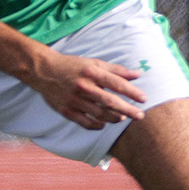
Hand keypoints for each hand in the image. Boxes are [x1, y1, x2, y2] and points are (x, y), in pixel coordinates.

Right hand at [30, 51, 148, 129]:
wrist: (44, 71)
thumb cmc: (73, 66)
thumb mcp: (94, 63)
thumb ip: (116, 70)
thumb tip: (138, 74)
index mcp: (91, 73)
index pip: (116, 84)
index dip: (132, 92)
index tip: (144, 99)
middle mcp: (83, 87)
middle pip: (109, 101)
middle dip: (127, 109)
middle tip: (140, 115)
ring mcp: (74, 100)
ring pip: (98, 114)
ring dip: (113, 118)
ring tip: (123, 118)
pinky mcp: (65, 110)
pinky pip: (84, 122)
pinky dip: (96, 125)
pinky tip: (104, 124)